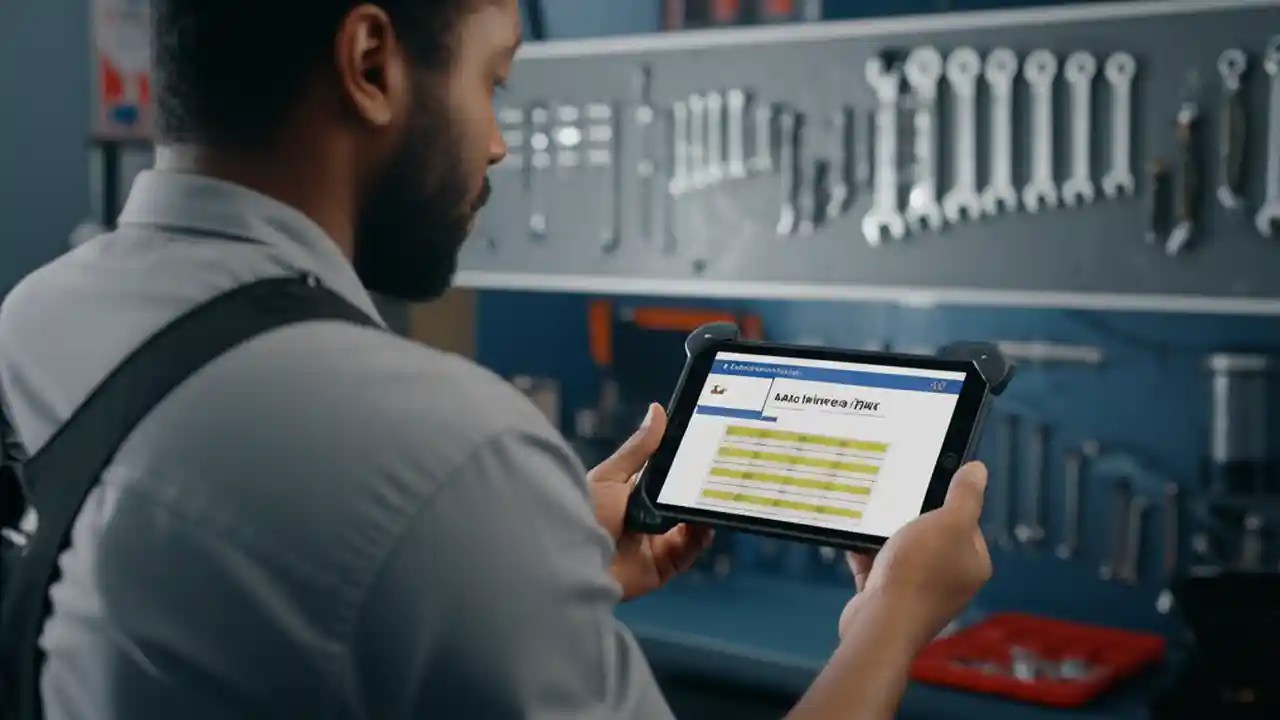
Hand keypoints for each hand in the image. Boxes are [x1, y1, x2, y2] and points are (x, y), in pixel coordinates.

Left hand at [588, 403, 713, 600]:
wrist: (572, 562)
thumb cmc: (584, 513)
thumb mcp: (611, 476)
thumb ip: (638, 449)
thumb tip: (658, 409)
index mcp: (632, 494)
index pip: (666, 476)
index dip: (686, 465)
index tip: (710, 446)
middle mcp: (645, 518)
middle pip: (681, 502)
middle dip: (700, 490)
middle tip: (724, 472)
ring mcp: (654, 543)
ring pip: (690, 527)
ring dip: (703, 513)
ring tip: (718, 497)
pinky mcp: (660, 566)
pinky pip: (687, 552)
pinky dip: (699, 539)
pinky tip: (705, 524)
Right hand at [838, 461, 991, 647]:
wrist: (880, 624)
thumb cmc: (919, 572)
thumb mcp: (948, 522)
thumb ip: (965, 495)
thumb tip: (979, 468)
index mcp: (972, 564)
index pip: (966, 524)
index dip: (946, 504)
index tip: (924, 489)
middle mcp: (949, 581)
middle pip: (930, 537)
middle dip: (909, 519)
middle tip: (892, 500)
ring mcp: (918, 593)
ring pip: (901, 553)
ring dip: (884, 536)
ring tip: (869, 517)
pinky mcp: (888, 600)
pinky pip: (876, 568)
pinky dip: (865, 555)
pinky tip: (852, 541)